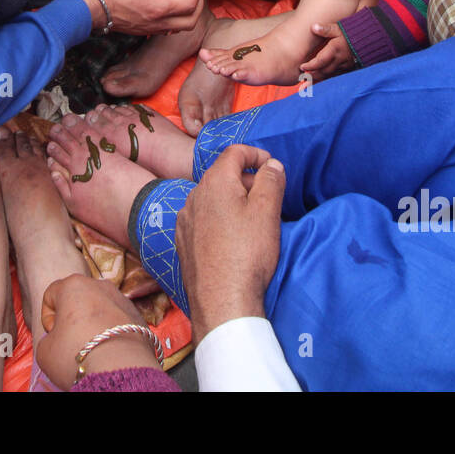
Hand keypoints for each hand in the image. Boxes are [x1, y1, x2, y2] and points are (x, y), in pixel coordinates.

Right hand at [36, 274, 157, 388]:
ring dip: (93, 324)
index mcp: (73, 286)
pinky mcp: (138, 315)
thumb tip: (59, 340)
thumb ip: (48, 338)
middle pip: (77, 299)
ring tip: (92, 348)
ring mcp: (121, 298)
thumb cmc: (76, 355)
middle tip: (70, 342)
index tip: (54, 336)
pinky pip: (117, 320)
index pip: (51, 295)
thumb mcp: (44, 351)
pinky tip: (109, 350)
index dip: (48, 318)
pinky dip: (112, 332)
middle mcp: (99, 285)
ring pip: (100, 309)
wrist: (119, 369)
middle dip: (72, 319)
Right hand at [79, 0, 204, 33]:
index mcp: (159, 8)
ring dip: (186, 11)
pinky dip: (174, 16)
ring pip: (181, 27)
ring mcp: (151, 30)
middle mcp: (158, 23)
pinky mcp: (144, 31)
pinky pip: (168, 28)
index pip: (190, 3)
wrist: (90, 8)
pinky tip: (165, 1)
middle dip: (197, 4)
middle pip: (191, 21)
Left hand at [175, 144, 283, 344]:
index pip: (234, 152)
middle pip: (223, 175)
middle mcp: (193, 196)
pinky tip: (233, 239)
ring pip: (212, 199)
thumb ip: (270, 180)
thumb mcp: (267, 211)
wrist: (222, 301)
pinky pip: (203, 219)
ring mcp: (185, 220)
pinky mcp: (183, 242)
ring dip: (232, 200)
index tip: (272, 166)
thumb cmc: (247, 253)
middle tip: (269, 196)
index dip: (256, 153)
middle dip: (247, 179)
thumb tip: (271, 164)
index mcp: (214, 182)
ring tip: (253, 220)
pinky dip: (219, 219)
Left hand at [299, 23, 354, 80]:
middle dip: (313, 75)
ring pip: (329, 75)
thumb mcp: (338, 28)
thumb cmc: (349, 32)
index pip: (321, 60)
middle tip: (302, 78)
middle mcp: (340, 59)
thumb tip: (313, 27)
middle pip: (324, 71)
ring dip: (318, 79)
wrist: (367, 39)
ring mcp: (345, 65)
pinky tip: (319, 82)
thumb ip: (326, 29)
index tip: (302, 67)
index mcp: (336, 49)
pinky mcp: (348, 69)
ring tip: (307, 84)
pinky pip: (336, 76)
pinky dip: (327, 80)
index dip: (311, 65)